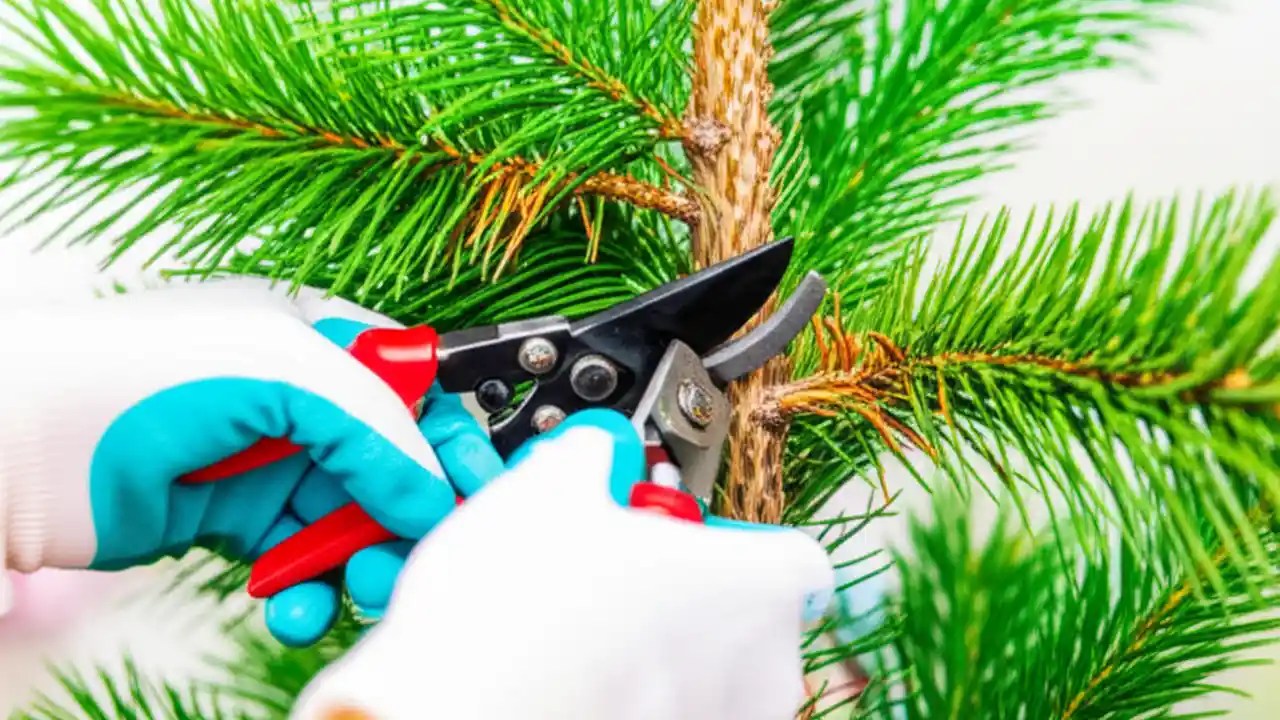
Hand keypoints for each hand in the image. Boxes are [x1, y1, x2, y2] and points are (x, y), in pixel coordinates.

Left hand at [0, 278, 503, 645]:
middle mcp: (304, 404)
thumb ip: (377, 430)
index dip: (456, 447)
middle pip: (395, 470)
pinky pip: (300, 564)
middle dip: (411, 520)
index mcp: (324, 346)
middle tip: (412, 562)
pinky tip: (292, 606)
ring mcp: (271, 465)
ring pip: (352, 525)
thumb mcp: (285, 373)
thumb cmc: (143, 372)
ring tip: (354, 589)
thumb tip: (433, 496)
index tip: (480, 496)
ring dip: (363, 564)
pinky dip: (306, 592)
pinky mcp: (238, 522)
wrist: (24, 441)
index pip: (421, 397)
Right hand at [291, 409, 835, 719]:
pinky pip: (671, 717)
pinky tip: (573, 683)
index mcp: (756, 590)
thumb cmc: (515, 625)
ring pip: (710, 678)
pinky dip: (634, 701)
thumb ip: (591, 455)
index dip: (742, 541)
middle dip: (691, 599)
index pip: (798, 559)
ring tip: (581, 635)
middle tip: (619, 581)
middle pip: (749, 620)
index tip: (691, 539)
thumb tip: (592, 451)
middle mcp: (764, 673)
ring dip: (662, 655)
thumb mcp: (546, 491)